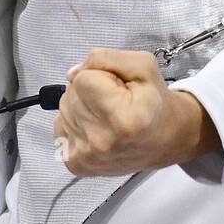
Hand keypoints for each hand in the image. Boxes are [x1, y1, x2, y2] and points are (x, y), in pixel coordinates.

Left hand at [53, 47, 221, 175]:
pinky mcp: (76, 165)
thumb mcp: (143, 65)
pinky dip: (74, 121)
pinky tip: (95, 126)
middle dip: (89, 90)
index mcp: (123, 118)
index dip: (99, 74)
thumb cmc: (154, 101)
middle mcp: (102, 142)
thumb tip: (72, 73)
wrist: (164, 139)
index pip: (82, 79)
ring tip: (106, 113)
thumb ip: (106, 58)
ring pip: (64, 109)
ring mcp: (86, 157)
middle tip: (114, 100)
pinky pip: (59, 127)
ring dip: (82, 106)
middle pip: (70, 94)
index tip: (118, 86)